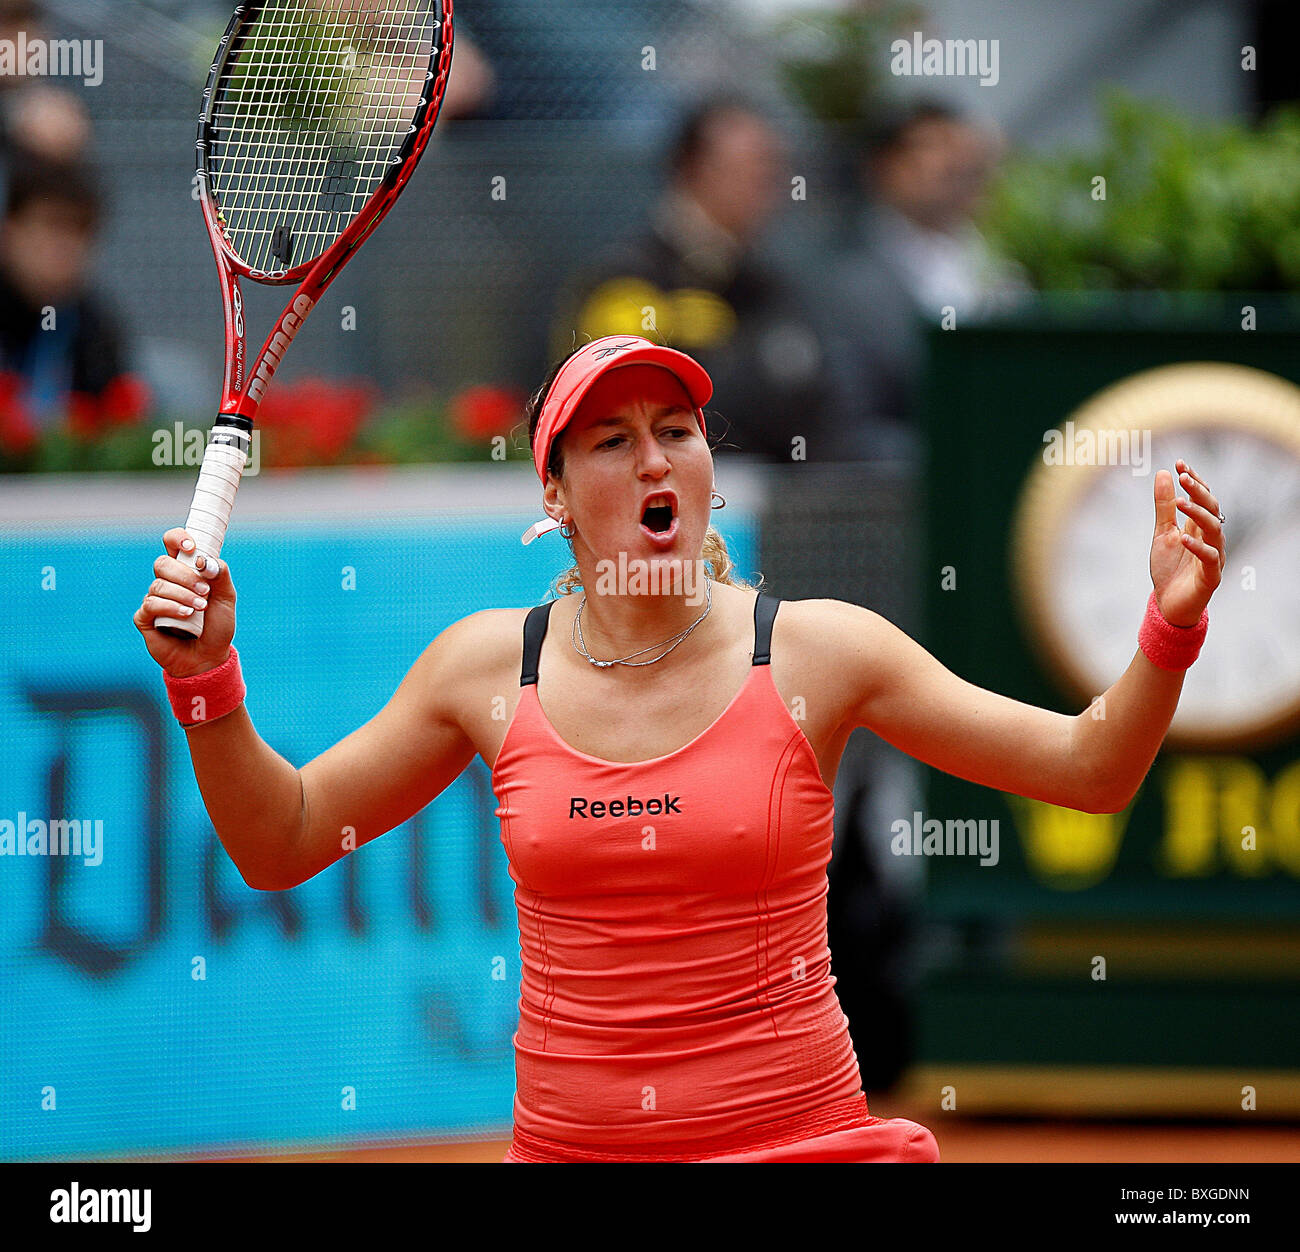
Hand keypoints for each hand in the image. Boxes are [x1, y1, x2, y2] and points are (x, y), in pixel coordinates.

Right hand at [133, 529, 236, 676]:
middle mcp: (167, 582)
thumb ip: (220, 574)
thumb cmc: (217, 626)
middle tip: (205, 591)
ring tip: (199, 608)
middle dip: (185, 576)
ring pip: (159, 584)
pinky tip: (185, 615)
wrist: (209, 657)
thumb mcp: (227, 598)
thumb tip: (202, 559)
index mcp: (186, 571)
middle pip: (163, 563)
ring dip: (183, 595)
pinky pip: (151, 604)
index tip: (190, 547)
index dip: (177, 539)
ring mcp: (154, 599)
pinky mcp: (145, 618)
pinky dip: (170, 607)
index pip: (172, 543)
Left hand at [1150, 459, 1224, 626]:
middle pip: (1212, 509)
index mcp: (1200, 526)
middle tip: (1183, 476)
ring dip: (1197, 514)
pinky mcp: (1210, 575)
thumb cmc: (1169, 568)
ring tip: (1180, 502)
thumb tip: (1163, 474)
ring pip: (1214, 529)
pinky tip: (1183, 536)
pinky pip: (1209, 558)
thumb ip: (1164, 507)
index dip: (1194, 480)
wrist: (1168, 604)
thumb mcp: (1162, 533)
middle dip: (1198, 491)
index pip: (1202, 497)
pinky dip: (1197, 546)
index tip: (1179, 463)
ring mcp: (1213, 555)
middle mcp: (1210, 538)